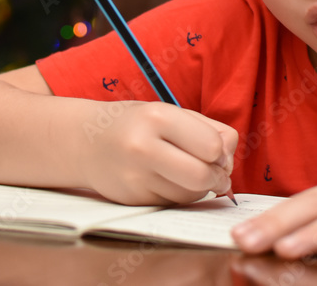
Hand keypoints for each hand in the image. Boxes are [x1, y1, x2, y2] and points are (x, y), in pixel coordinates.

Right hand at [79, 100, 237, 205]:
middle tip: (217, 174)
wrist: (87, 141)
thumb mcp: (172, 113)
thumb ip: (209, 130)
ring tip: (189, 173)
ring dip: (200, 189)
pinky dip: (179, 196)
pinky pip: (172, 204)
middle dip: (218, 178)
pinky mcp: (131, 198)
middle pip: (202, 176)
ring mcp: (134, 176)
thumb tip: (229, 160)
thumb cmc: (139, 124)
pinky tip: (169, 181)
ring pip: (190, 195)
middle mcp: (143, 147)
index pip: (212, 145)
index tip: (216, 152)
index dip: (222, 153)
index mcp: (158, 117)